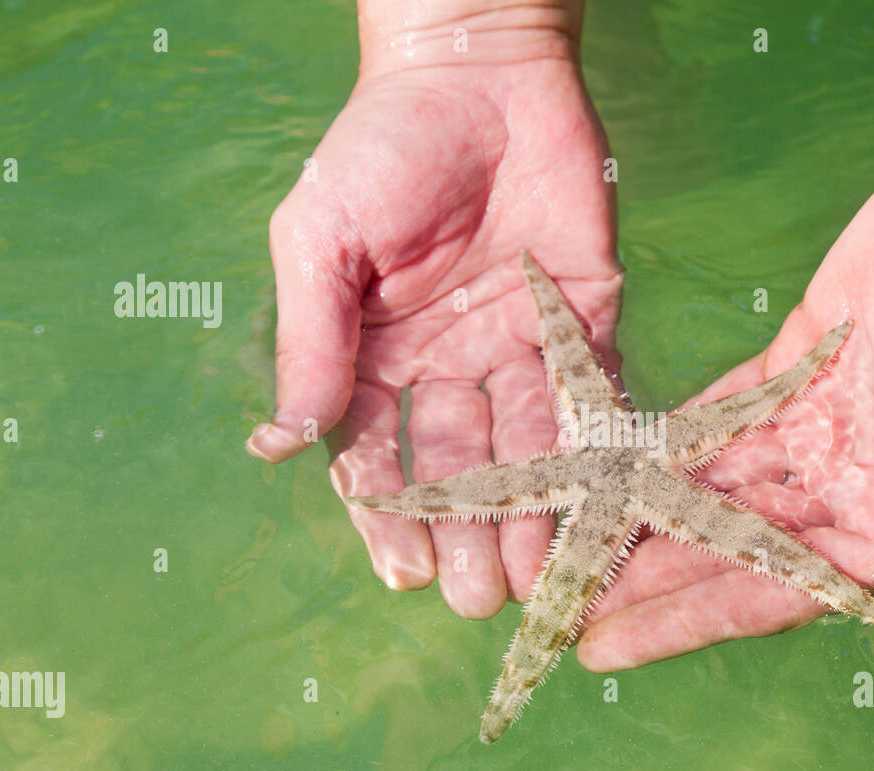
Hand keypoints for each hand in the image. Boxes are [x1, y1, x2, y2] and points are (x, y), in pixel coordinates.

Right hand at [246, 8, 619, 618]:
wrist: (481, 71)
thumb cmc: (381, 148)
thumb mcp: (322, 243)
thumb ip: (311, 342)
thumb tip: (277, 443)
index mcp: (382, 356)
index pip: (382, 456)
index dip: (391, 515)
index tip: (403, 571)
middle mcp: (454, 367)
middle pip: (463, 467)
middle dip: (469, 532)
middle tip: (478, 596)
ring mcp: (525, 349)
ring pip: (531, 450)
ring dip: (532, 514)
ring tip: (535, 576)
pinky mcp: (588, 322)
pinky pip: (594, 396)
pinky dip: (596, 452)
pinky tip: (593, 508)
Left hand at [577, 120, 873, 675]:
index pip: (776, 591)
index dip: (689, 620)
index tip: (606, 648)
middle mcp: (853, 492)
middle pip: (729, 549)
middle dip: (646, 578)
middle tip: (557, 602)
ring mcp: (819, 431)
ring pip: (712, 488)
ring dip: (641, 513)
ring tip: (563, 538)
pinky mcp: (792, 370)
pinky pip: (715, 418)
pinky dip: (664, 440)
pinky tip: (603, 460)